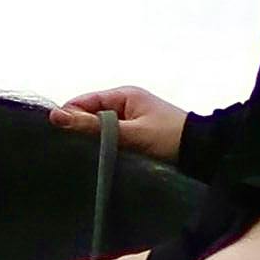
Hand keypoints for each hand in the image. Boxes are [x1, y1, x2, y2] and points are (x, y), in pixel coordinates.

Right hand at [51, 85, 187, 169]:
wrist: (205, 154)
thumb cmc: (169, 139)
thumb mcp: (130, 134)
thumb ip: (94, 127)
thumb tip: (56, 116)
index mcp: (124, 95)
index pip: (83, 102)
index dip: (68, 117)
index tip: (55, 139)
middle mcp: (125, 105)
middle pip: (90, 117)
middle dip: (79, 132)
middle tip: (65, 153)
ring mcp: (131, 122)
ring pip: (100, 131)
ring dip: (92, 144)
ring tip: (79, 161)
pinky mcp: (137, 138)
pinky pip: (112, 141)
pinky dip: (105, 150)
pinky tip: (97, 164)